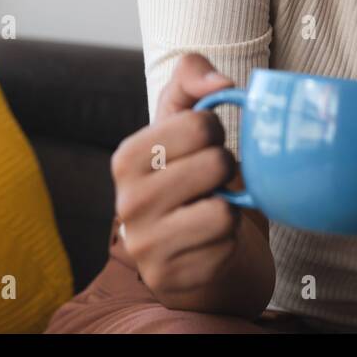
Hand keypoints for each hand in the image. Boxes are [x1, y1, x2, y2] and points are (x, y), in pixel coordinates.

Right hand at [110, 54, 259, 300]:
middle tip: (212, 181)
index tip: (204, 146)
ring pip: (223, 211)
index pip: (198, 124)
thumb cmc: (192, 177)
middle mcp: (127, 203)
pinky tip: (211, 240)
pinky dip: (229, 241)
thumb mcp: (184, 121)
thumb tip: (222, 83)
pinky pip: (226, 246)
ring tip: (212, 208)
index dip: (215, 132)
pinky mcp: (172, 279)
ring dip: (230, 208)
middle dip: (227, 169)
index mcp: (125, 158)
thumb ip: (192, 77)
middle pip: (215, 164)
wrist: (196, 248)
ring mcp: (146, 246)